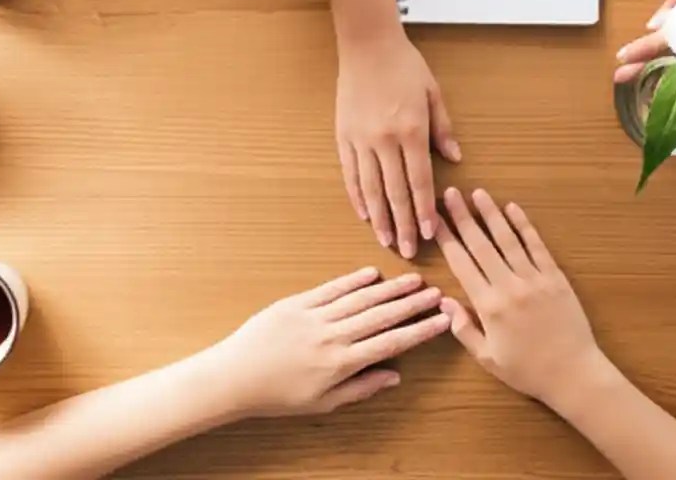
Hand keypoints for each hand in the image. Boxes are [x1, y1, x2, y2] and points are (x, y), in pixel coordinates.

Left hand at [212, 267, 449, 417]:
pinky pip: (331, 289)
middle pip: (381, 315)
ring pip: (360, 298)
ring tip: (413, 280)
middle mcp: (332, 336)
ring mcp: (314, 316)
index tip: (442, 320)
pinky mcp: (296, 303)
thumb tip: (395, 376)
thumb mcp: (322, 403)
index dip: (419, 330)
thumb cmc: (277, 396)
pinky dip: (352, 280)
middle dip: (412, 304)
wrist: (234, 376)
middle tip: (437, 293)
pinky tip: (372, 273)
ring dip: (389, 288)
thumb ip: (361, 388)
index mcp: (340, 362)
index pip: (390, 342)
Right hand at [336, 33, 460, 258]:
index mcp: (411, 131)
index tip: (429, 234)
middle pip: (396, 192)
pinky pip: (351, 174)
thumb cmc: (404, 66)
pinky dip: (358, 197)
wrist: (367, 45)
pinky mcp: (344, 137)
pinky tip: (365, 215)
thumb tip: (455, 159)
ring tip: (387, 241)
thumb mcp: (433, 94)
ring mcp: (361, 140)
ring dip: (381, 219)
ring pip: (371, 189)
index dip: (424, 211)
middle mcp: (385, 140)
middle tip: (409, 252)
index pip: (420, 181)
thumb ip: (443, 129)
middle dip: (404, 225)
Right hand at [436, 188, 603, 403]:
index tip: (435, 220)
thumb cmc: (528, 371)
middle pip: (481, 244)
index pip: (462, 264)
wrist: (574, 374)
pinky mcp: (556, 278)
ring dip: (491, 214)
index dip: (447, 239)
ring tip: (478, 193)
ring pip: (508, 239)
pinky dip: (524, 226)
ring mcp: (535, 279)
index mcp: (489, 306)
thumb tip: (444, 301)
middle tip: (450, 194)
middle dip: (463, 217)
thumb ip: (464, 329)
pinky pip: (537, 246)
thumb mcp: (487, 358)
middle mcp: (509, 286)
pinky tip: (512, 209)